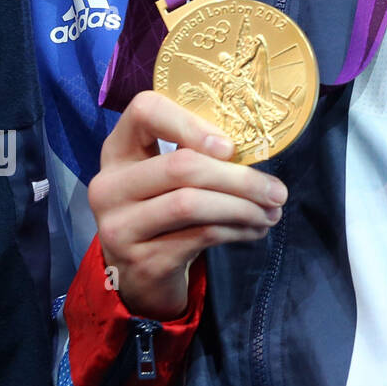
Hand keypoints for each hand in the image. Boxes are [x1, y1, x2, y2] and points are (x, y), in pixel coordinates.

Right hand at [88, 90, 287, 319]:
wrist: (140, 274)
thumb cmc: (164, 210)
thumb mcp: (170, 177)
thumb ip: (199, 155)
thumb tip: (257, 150)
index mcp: (119, 150)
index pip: (145, 111)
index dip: (191, 123)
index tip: (230, 147)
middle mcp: (109, 186)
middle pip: (180, 166)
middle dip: (239, 178)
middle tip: (277, 190)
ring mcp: (119, 226)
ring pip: (191, 204)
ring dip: (244, 207)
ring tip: (272, 211)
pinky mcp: (141, 260)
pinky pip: (199, 236)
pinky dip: (237, 230)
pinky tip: (255, 229)